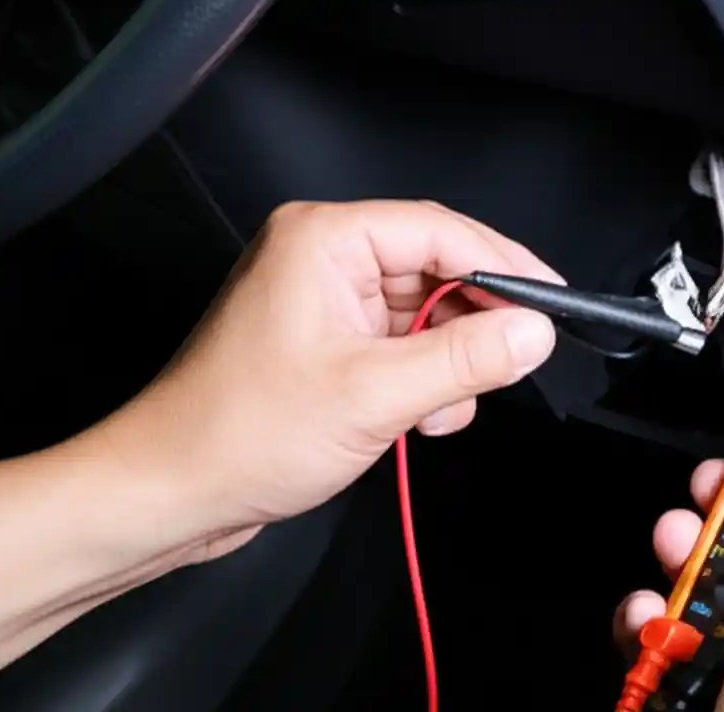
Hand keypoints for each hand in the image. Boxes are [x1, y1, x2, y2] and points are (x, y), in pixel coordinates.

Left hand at [98, 200, 561, 554]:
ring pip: (424, 314)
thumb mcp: (375, 395)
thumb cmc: (240, 434)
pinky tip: (414, 420)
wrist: (170, 492)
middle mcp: (322, 259)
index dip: (505, 264)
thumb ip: (465, 358)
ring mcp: (323, 302)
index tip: (553, 301)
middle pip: (436, 270)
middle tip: (511, 362)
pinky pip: (400, 345)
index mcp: (323, 240)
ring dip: (446, 365)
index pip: (441, 230)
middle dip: (472, 327)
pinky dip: (421, 382)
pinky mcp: (326, 344)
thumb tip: (533, 331)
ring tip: (434, 411)